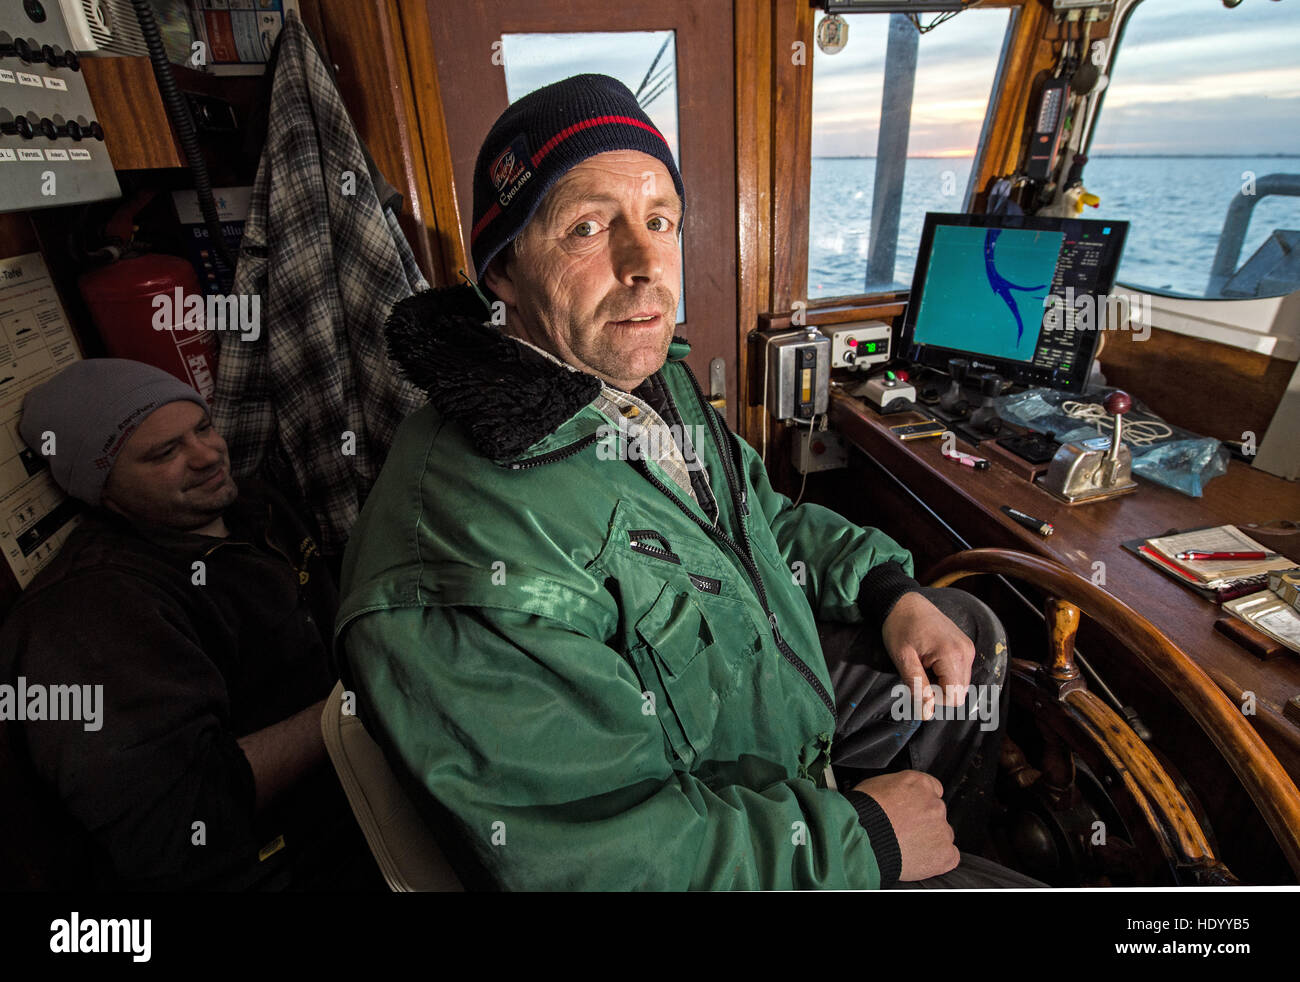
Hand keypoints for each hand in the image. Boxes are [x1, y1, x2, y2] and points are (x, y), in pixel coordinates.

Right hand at [854, 770, 958, 881]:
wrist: (861, 839)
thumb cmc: (862, 814)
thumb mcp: (876, 785)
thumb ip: (896, 788)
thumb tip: (895, 795)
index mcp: (919, 784)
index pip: (933, 789)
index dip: (920, 802)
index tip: (912, 810)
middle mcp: (934, 804)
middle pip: (936, 813)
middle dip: (923, 822)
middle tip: (903, 831)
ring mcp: (941, 829)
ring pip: (943, 835)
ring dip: (929, 840)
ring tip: (905, 847)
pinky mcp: (944, 853)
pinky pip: (949, 857)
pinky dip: (937, 860)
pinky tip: (918, 859)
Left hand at [880, 592, 974, 719]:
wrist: (904, 601)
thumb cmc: (900, 627)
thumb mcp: (903, 659)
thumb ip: (917, 687)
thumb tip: (927, 714)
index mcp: (952, 655)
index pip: (954, 698)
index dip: (934, 699)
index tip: (918, 683)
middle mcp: (966, 652)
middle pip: (959, 693)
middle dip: (938, 692)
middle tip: (919, 673)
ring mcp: (968, 649)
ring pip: (960, 684)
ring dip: (941, 683)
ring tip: (924, 665)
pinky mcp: (965, 646)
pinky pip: (960, 672)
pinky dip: (945, 674)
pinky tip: (930, 661)